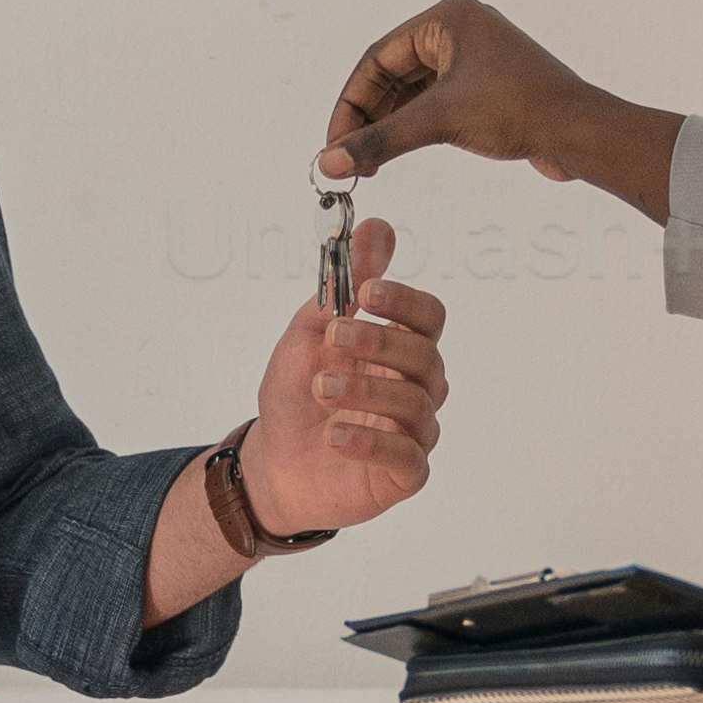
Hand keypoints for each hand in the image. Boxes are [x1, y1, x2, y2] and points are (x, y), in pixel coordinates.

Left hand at [237, 210, 447, 540]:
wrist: (273, 462)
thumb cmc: (297, 396)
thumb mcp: (309, 334)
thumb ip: (344, 287)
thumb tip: (377, 227)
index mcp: (398, 349)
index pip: (428, 318)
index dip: (404, 302)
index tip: (366, 293)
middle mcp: (416, 388)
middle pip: (425, 357)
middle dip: (378, 342)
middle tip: (332, 338)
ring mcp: (414, 432)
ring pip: (415, 405)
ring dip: (365, 390)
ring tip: (320, 389)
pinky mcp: (404, 474)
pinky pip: (407, 456)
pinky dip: (371, 442)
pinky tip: (335, 435)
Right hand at [322, 0, 676, 224]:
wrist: (579, 131)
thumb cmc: (520, 109)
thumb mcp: (439, 121)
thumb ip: (380, 140)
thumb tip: (329, 162)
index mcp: (447, 17)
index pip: (378, 57)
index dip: (350, 102)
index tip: (334, 141)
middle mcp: (460, 29)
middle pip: (393, 73)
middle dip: (368, 115)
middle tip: (347, 156)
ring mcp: (475, 57)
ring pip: (413, 90)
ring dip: (390, 123)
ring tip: (368, 161)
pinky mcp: (487, 84)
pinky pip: (436, 100)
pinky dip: (415, 124)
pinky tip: (398, 150)